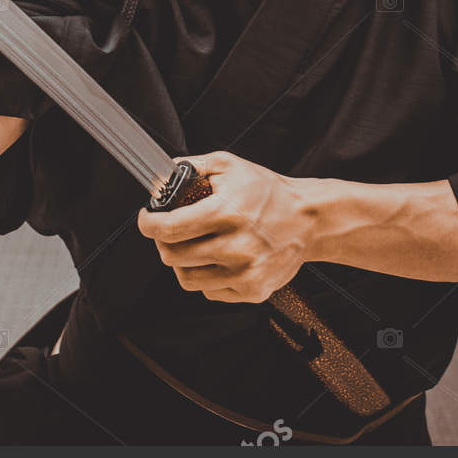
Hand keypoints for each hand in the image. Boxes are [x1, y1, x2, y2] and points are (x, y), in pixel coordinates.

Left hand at [136, 151, 311, 303]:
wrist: (309, 219)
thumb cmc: (268, 191)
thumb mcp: (229, 166)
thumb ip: (192, 168)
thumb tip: (160, 177)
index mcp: (226, 213)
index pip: (169, 228)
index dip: (149, 224)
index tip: (147, 219)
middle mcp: (236, 246)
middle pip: (173, 257)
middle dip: (163, 242)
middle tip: (169, 232)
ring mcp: (245, 272)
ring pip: (187, 279)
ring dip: (182, 262)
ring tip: (193, 246)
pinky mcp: (252, 290)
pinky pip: (210, 291)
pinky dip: (206, 277)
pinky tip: (217, 259)